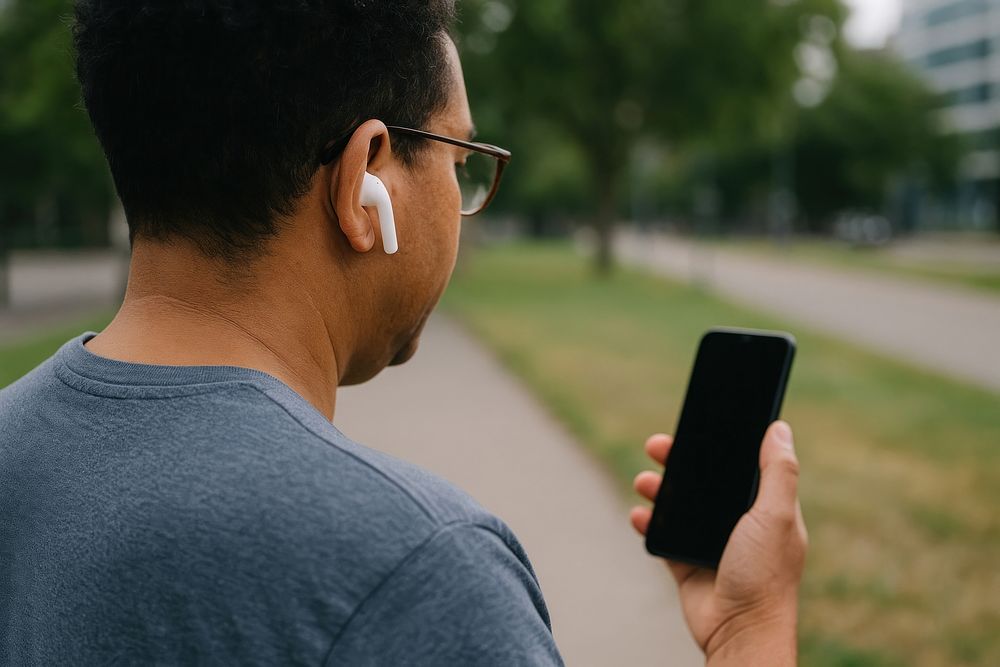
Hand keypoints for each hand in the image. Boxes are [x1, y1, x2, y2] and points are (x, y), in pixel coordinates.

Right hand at [629, 421, 807, 664]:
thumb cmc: (765, 575)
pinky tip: (639, 513)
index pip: (739, 465)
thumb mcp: (776, 516)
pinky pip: (662, 535)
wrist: (738, 630)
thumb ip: (779, 472)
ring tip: (643, 481)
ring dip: (658, 488)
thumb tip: (779, 428)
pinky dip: (648, 522)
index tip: (697, 425)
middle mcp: (738, 522)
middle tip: (656, 445)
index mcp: (764, 508)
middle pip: (702, 480)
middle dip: (678, 461)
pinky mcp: (686, 562)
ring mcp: (710, 542)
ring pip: (678, 504)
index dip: (718, 445)